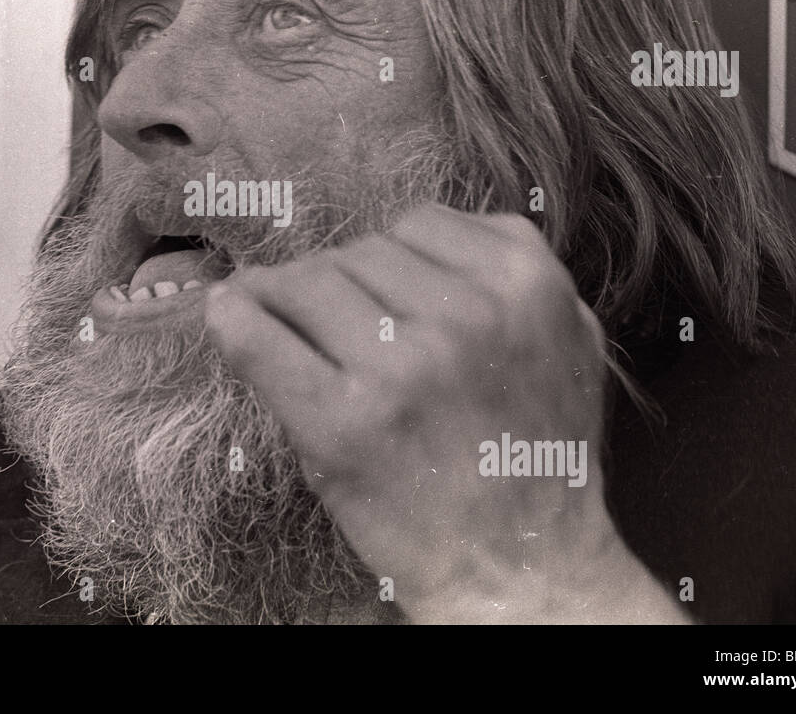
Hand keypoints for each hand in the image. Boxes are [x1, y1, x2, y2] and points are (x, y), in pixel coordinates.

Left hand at [206, 204, 685, 622]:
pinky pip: (258, 337)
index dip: (389, 261)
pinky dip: (233, 319)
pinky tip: (227, 316)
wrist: (521, 570)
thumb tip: (409, 231)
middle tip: (337, 334)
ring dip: (288, 301)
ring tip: (288, 330)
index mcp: (525, 283)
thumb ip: (505, 274)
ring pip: (306, 282)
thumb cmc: (536, 456)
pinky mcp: (340, 422)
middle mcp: (467, 316)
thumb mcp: (568, 341)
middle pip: (357, 252)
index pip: (416, 225)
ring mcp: (401, 367)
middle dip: (339, 286)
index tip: (375, 298)